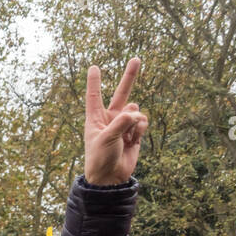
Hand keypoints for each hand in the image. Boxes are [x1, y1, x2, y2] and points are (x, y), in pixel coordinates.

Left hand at [83, 57, 147, 185]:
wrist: (110, 177)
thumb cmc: (100, 158)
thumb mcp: (106, 138)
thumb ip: (120, 122)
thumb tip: (136, 112)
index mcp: (96, 119)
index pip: (95, 96)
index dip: (94, 81)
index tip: (93, 67)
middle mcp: (110, 118)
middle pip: (122, 94)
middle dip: (129, 77)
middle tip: (136, 58)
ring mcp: (123, 125)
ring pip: (136, 111)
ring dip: (135, 121)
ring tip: (127, 136)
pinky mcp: (134, 132)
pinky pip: (142, 122)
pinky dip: (140, 129)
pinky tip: (133, 140)